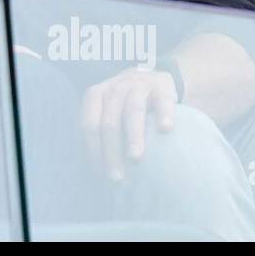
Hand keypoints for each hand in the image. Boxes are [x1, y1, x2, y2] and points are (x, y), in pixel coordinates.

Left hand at [80, 66, 177, 181]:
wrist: (153, 78)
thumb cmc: (125, 105)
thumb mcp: (107, 112)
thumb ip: (98, 132)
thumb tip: (91, 170)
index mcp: (96, 95)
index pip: (89, 124)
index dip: (92, 149)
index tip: (99, 174)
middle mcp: (115, 88)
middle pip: (109, 120)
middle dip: (111, 150)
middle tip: (117, 177)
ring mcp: (138, 84)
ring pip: (133, 109)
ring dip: (133, 135)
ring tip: (135, 158)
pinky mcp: (162, 85)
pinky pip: (163, 99)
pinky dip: (164, 113)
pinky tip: (165, 129)